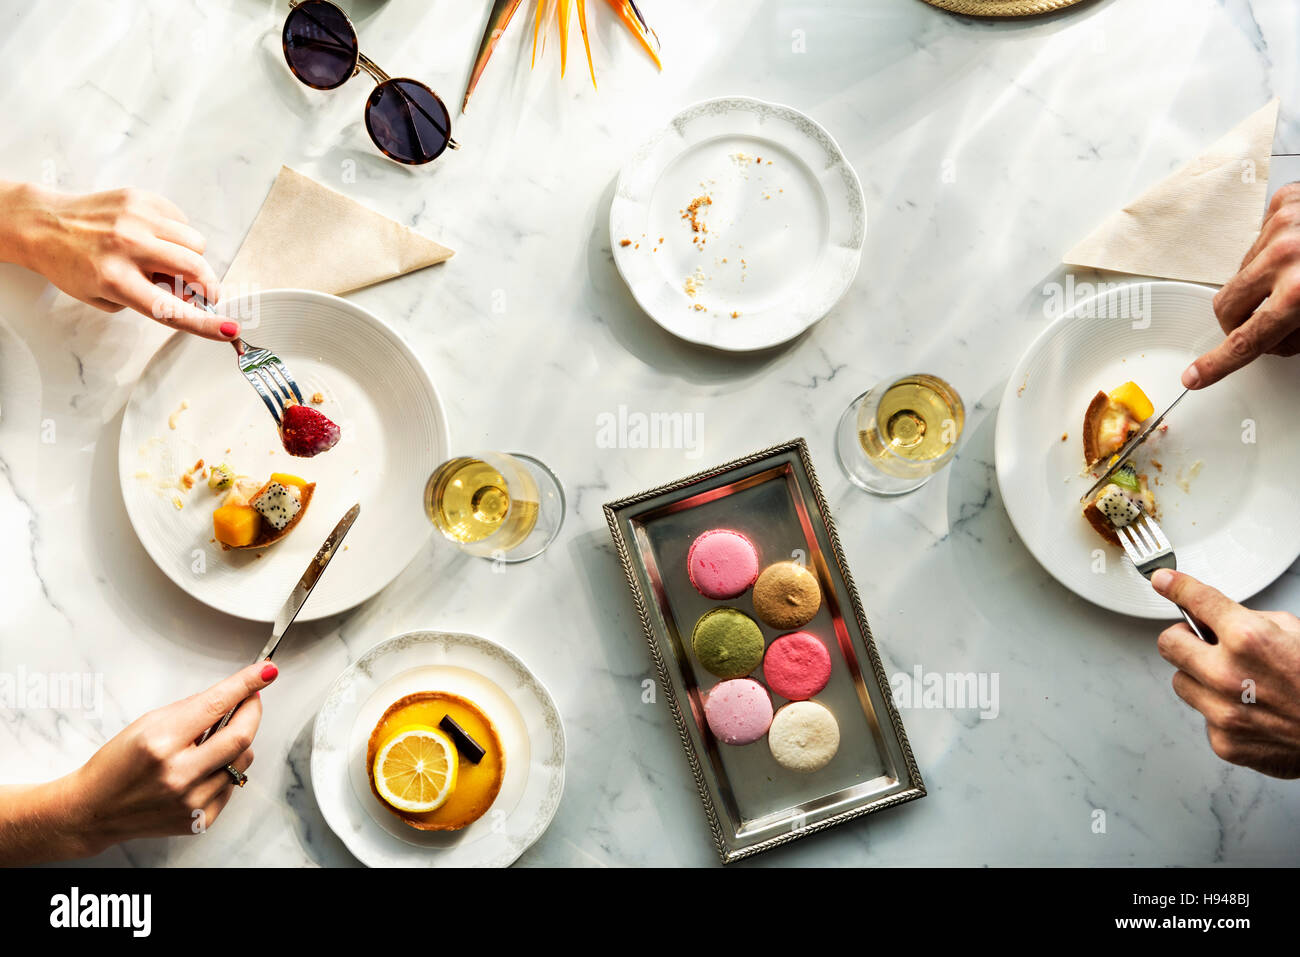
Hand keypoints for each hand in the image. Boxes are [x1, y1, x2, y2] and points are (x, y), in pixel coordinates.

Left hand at [0, 180, 237, 341]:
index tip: (230, 330)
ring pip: (194, 242)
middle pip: (195, 267)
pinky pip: (181, 220)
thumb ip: (150, 300)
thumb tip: (189, 295)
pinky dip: (176, 233)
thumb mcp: (106, 296)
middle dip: (207, 284)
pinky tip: (155, 237)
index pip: (171, 308)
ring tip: (166, 259)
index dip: (205, 323)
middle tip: (202, 291)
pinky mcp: (140, 199)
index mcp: (116, 279)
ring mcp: (135, 218)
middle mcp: (128, 246)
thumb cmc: (72, 264)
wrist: (43, 224)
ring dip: (190, 256)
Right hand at [0, 662, 276, 863]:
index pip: (216, 705)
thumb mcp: (148, 722)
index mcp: (161, 743)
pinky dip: (226, 771)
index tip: (266, 670)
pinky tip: (204, 768)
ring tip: (212, 741)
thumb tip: (234, 694)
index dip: (246, 684)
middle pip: (241, 736)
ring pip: (242, 761)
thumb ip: (193, 708)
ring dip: (238, 743)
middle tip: (251, 700)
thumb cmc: (117, 763)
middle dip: (253, 711)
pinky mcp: (198, 821)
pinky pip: (231, 786)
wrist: (93, 809)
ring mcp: (190, 802)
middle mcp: (179, 775)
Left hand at [1151, 569, 1299, 777]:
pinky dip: (1220, 711)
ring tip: (1236, 683)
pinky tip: (1249, 711)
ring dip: (1200, 678)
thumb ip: (1250, 620)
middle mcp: (1227, 674)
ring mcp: (1222, 711)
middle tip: (1204, 644)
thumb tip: (1216, 617)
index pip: (1194, 600)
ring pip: (1181, 682)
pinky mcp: (1224, 741)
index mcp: (1248, 638)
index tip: (1163, 580)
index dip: (1175, 585)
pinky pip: (1203, 715)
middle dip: (1184, 639)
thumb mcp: (1295, 632)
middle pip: (1168, 644)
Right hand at [1182, 181, 1299, 388]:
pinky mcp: (1286, 202)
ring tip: (1298, 278)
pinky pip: (1258, 235)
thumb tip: (1274, 342)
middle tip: (1267, 324)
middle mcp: (1286, 256)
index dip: (1218, 364)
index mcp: (1299, 293)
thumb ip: (1298, 333)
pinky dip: (1273, 248)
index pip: (1245, 341)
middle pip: (1228, 304)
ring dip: (1262, 282)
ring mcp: (1282, 224)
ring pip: (1242, 270)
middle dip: (1242, 320)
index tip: (1196, 375)